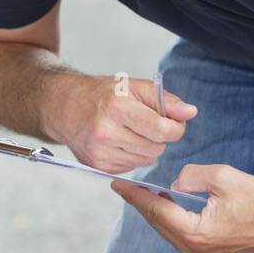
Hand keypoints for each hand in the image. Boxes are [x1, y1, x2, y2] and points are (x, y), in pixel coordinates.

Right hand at [52, 74, 196, 173]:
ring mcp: (100, 153)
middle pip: (157, 147)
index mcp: (116, 108)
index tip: (172, 122)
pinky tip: (119, 142)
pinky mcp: (98, 166)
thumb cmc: (100, 94)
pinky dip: (132, 155)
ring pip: (147, 159)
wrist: (63, 108)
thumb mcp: (132, 86)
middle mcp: (105, 132)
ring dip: (147, 147)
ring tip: (130, 131)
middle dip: (160, 137)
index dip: (175, 128)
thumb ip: (164, 100)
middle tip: (146, 124)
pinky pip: (133, 166)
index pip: (161, 130)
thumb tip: (190, 113)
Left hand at [111, 164, 253, 252]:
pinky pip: (182, 236)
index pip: (155, 210)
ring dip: (158, 212)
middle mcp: (195, 250)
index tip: (117, 186)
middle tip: (125, 188)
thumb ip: (190, 176)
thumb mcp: (222, 177)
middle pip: (158, 223)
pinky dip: (173, 221)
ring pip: (169, 231)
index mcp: (195, 233)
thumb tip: (174, 183)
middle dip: (142, 204)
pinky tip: (168, 206)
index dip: (134, 196)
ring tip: (144, 195)